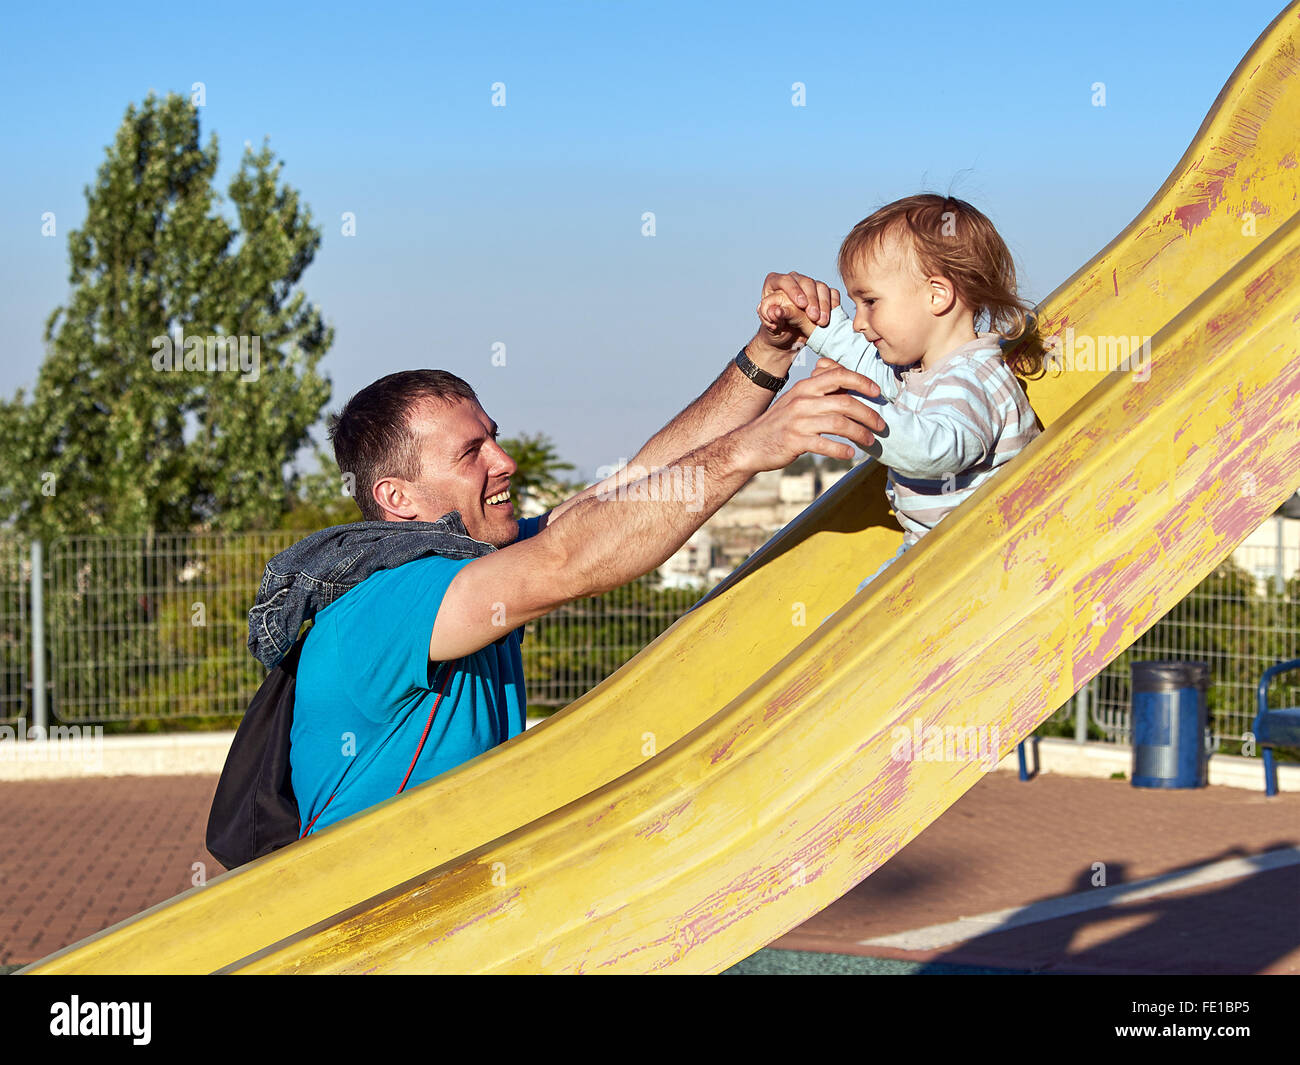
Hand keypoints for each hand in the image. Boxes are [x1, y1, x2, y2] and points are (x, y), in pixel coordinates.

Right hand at [730, 365, 884, 470]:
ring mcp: (798, 422)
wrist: (750, 445)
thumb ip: (818, 390)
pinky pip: (825, 445)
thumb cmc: (779, 423)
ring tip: (870, 442)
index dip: (861, 381)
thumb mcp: (796, 400)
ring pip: (839, 424)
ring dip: (860, 434)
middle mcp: (802, 401)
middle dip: (868, 413)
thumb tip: (845, 381)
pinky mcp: (795, 441)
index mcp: (805, 387)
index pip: (838, 375)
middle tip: (880, 425)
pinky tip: (850, 454)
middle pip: (845, 402)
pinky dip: (841, 450)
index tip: (877, 392)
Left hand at [751, 271, 841, 354]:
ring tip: (821, 322)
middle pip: (805, 282)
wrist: (787, 340)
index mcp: (774, 284)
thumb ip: (768, 318)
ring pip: (820, 286)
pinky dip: (833, 304)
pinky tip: (831, 316)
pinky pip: (832, 293)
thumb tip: (775, 311)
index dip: (794, 290)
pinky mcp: (822, 294)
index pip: (785, 280)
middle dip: (812, 299)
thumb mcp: (769, 327)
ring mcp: (809, 287)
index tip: (801, 305)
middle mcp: (793, 281)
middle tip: (813, 317)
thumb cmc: (775, 331)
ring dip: (823, 304)